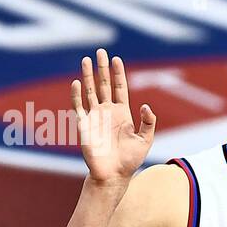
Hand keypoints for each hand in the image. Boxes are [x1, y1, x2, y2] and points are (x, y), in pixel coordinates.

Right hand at [72, 48, 156, 183]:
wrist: (114, 174)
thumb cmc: (131, 160)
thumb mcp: (145, 139)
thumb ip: (149, 121)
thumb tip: (146, 105)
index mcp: (122, 114)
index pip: (120, 88)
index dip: (118, 74)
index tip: (116, 59)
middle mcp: (108, 112)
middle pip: (104, 85)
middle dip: (102, 68)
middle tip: (100, 51)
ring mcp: (95, 117)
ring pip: (91, 91)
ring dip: (88, 75)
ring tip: (86, 59)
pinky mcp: (84, 125)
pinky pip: (79, 107)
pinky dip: (77, 95)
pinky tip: (77, 82)